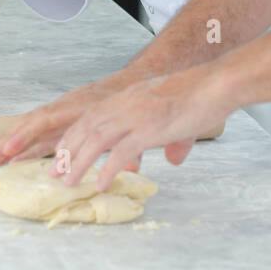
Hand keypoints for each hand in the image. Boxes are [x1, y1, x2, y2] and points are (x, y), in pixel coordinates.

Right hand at [0, 69, 144, 166]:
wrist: (128, 84)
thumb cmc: (126, 103)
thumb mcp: (128, 124)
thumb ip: (128, 145)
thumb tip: (133, 166)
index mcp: (75, 109)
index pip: (45, 121)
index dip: (26, 135)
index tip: (10, 149)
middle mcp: (62, 111)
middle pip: (29, 125)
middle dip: (8, 142)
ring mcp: (59, 117)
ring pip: (30, 130)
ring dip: (11, 145)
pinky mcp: (61, 124)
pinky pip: (38, 136)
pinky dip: (24, 147)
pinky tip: (12, 161)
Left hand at [55, 66, 232, 191]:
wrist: (215, 85)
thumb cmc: (199, 95)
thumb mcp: (173, 112)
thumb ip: (167, 136)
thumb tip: (173, 159)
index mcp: (127, 97)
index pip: (90, 117)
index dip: (73, 136)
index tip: (61, 153)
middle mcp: (125, 105)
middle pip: (86, 128)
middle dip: (68, 152)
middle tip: (55, 173)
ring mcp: (135, 117)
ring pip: (96, 141)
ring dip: (79, 163)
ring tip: (69, 183)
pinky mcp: (148, 130)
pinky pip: (122, 154)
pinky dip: (108, 170)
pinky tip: (101, 185)